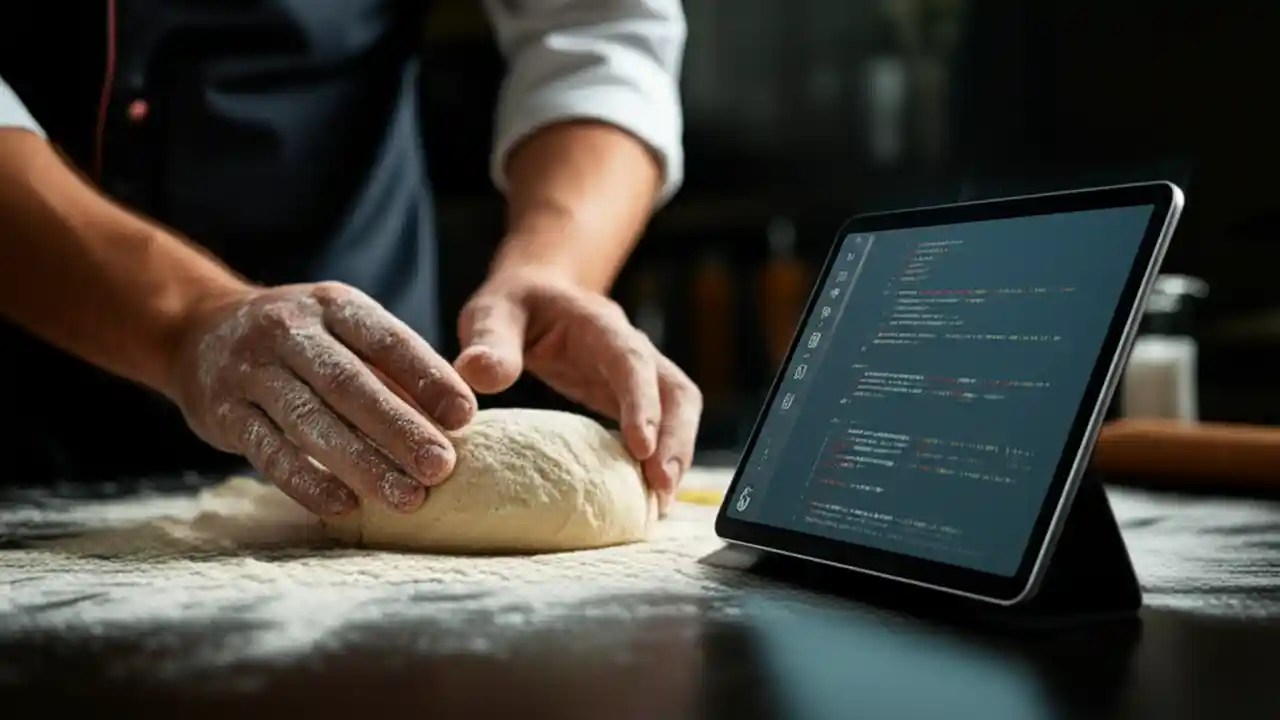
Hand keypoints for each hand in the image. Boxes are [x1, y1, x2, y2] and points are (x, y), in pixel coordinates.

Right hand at [168, 282, 476, 516]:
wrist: (199, 330)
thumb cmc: (301, 343)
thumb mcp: (345, 334)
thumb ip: (392, 371)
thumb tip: (454, 421)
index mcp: (333, 306)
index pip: (387, 339)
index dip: (427, 377)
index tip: (465, 416)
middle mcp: (290, 331)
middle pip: (350, 384)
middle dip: (400, 428)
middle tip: (442, 467)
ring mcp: (251, 370)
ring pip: (311, 420)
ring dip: (363, 463)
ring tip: (409, 498)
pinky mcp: (223, 411)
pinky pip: (268, 450)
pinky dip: (307, 481)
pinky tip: (344, 506)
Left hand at [455, 269, 701, 511]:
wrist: (535, 294)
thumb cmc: (514, 306)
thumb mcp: (492, 312)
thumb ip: (489, 341)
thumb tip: (479, 373)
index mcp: (599, 324)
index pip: (631, 360)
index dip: (642, 402)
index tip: (641, 446)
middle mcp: (630, 348)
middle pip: (675, 390)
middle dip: (676, 438)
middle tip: (661, 488)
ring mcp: (637, 375)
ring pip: (678, 409)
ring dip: (677, 453)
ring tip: (660, 502)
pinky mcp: (631, 398)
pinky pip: (662, 426)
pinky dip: (661, 459)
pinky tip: (648, 497)